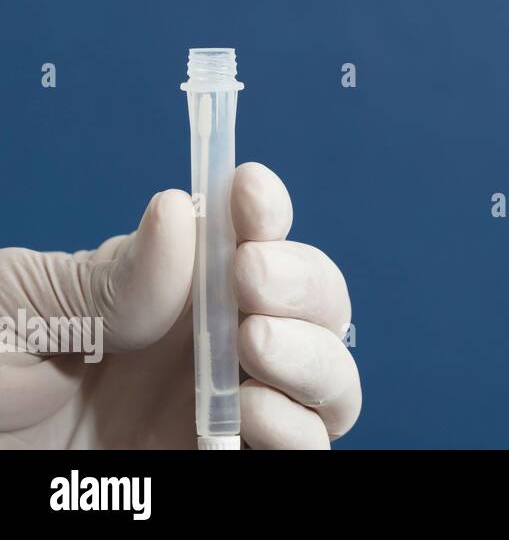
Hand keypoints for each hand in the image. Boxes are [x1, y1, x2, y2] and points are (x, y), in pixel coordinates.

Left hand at [0, 163, 359, 448]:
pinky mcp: (225, 464)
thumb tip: (181, 210)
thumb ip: (107, 278)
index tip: (249, 193)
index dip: (265, 207)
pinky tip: (255, 416)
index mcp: (166, 288)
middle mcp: (212, 345)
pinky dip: (303, 431)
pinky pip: (306, 450)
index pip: (248, 233)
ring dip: (316, 355)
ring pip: (329, 374)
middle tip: (250, 281)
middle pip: (316, 301)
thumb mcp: (17, 309)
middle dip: (304, 280)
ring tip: (256, 351)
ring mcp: (226, 408)